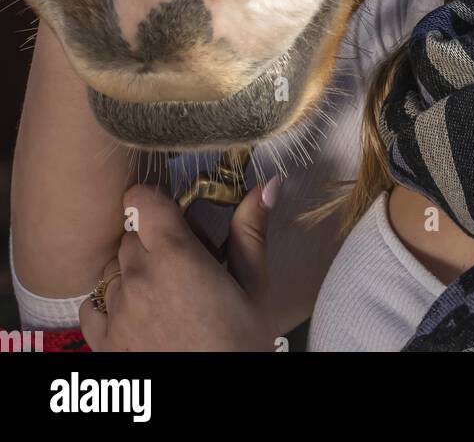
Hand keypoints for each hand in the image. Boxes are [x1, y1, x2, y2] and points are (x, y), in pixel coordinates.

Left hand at [80, 179, 279, 351]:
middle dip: (153, 239)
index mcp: (175, 255)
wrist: (223, 403)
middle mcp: (137, 277)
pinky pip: (90, 306)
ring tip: (163, 294)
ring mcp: (115, 312)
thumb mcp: (254, 287)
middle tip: (184, 263)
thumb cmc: (242, 345)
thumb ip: (251, 231)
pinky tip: (135, 314)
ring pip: (112, 269)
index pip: (141, 199)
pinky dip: (108, 304)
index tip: (174, 214)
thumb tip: (269, 183)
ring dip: (132, 271)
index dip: (156, 200)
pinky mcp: (103, 343)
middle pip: (131, 235)